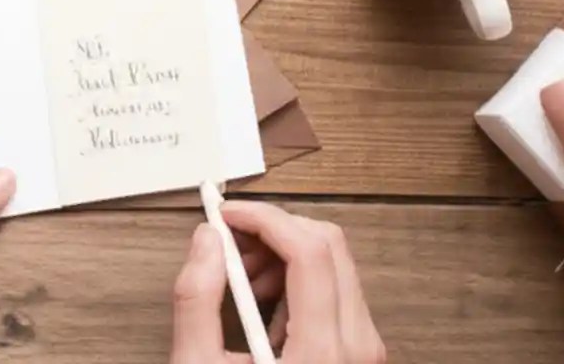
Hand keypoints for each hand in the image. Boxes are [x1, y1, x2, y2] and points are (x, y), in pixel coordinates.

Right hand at [170, 202, 384, 363]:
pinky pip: (337, 293)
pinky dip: (298, 284)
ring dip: (284, 259)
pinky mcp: (360, 354)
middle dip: (274, 233)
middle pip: (329, 247)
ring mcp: (365, 352)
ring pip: (336, 266)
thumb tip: (207, 242)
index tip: (227, 214)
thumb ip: (197, 301)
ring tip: (240, 288)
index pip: (309, 250)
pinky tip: (263, 312)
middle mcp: (358, 348)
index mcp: (323, 354)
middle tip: (229, 246)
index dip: (265, 219)